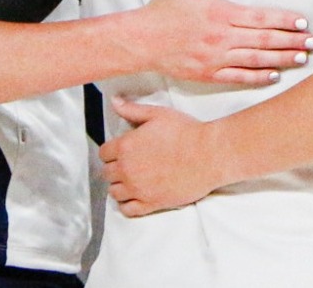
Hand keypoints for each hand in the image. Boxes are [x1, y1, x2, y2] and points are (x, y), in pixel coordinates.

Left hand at [101, 99, 225, 215]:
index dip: (111, 151)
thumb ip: (132, 110)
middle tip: (128, 165)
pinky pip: (128, 209)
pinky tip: (135, 196)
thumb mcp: (157, 114)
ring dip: (120, 186)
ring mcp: (138, 189)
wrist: (208, 154)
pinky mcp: (151, 203)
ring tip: (131, 180)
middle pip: (107, 173)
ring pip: (114, 192)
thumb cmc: (186, 132)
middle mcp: (127, 169)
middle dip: (115, 168)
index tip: (120, 151)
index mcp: (126, 146)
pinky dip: (127, 204)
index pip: (104, 153)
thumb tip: (114, 102)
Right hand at [137, 0, 312, 84]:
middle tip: (312, 42)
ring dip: (281, 59)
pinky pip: (237, 77)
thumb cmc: (163, 12)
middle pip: (264, 40)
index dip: (284, 20)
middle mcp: (221, 37)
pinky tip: (274, 76)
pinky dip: (257, 77)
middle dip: (291, 40)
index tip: (302, 22)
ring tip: (301, 58)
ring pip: (255, 60)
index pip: (260, 17)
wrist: (140, 41)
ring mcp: (215, 58)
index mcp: (220, 14)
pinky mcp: (207, 74)